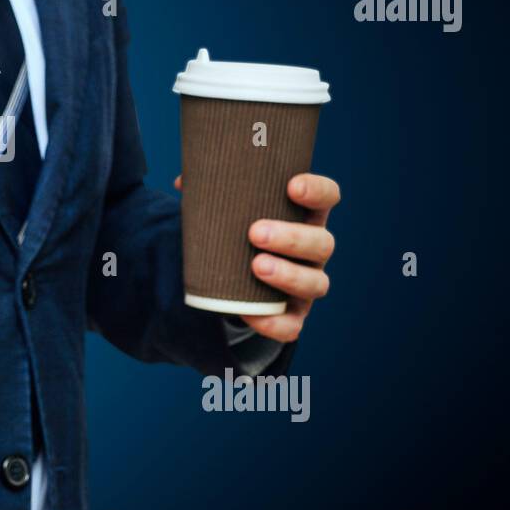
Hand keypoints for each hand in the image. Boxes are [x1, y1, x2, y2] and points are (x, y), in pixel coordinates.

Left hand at [174, 172, 339, 342]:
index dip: (317, 191)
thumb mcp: (228, 209)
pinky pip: (293, 326)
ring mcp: (307, 283)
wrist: (232, 279)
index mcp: (304, 216)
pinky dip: (274, 322)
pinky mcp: (293, 315)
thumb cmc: (236, 232)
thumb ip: (209, 191)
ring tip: (256, 266)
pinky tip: (250, 312)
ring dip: (289, 275)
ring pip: (316, 283)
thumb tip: (183, 183)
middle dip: (292, 238)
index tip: (292, 186)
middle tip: (255, 233)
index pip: (327, 197)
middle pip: (322, 243)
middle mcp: (313, 250)